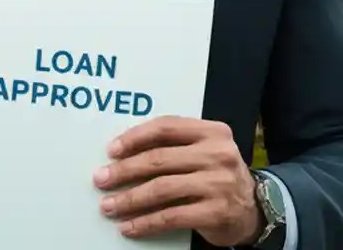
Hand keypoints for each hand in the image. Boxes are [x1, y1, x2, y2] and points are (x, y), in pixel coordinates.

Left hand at [94, 116, 261, 245]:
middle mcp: (218, 154)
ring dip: (129, 199)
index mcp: (212, 132)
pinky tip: (129, 226)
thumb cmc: (214, 175)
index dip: (134, 137)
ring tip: (108, 205)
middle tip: (100, 179)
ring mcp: (219, 184)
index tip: (111, 150)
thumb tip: (119, 153)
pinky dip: (145, 222)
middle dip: (124, 171)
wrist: (253, 209)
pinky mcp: (217, 212)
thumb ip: (171, 145)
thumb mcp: (201, 151)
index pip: (165, 127)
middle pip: (159, 159)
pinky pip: (171, 217)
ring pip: (161, 189)